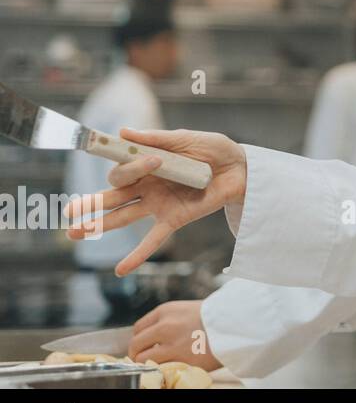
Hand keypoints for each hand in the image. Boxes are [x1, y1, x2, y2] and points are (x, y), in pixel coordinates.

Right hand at [65, 128, 246, 275]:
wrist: (241, 168)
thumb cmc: (213, 149)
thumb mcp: (186, 139)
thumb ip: (156, 139)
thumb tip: (123, 132)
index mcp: (146, 164)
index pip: (122, 169)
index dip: (127, 165)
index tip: (147, 157)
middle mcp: (147, 186)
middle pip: (112, 195)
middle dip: (89, 203)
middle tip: (68, 212)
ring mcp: (158, 204)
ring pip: (123, 216)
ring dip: (99, 226)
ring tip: (74, 234)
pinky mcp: (173, 219)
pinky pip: (152, 239)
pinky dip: (137, 255)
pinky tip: (120, 270)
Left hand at [129, 300, 222, 371]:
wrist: (236, 323)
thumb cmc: (215, 316)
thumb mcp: (187, 310)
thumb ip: (169, 320)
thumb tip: (153, 336)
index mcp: (166, 311)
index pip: (138, 328)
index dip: (140, 338)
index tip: (145, 345)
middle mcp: (165, 326)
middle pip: (135, 344)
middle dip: (138, 353)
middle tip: (146, 358)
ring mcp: (172, 344)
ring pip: (143, 359)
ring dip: (147, 363)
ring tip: (157, 364)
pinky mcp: (182, 360)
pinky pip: (160, 368)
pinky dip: (161, 370)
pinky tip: (169, 367)